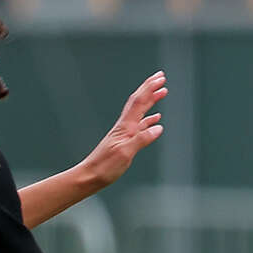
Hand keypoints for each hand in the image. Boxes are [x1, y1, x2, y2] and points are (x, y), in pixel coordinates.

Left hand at [78, 71, 167, 189]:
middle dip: (150, 88)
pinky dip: (149, 119)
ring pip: (140, 111)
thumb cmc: (105, 167)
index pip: (140, 102)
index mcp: (126, 127)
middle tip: (162, 77)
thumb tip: (159, 127)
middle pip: (138, 101)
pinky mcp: (125, 141)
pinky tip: (156, 119)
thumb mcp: (125, 153)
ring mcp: (125, 133)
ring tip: (161, 93)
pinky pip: (140, 125)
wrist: (90, 175)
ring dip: (151, 100)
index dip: (150, 89)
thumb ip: (142, 139)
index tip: (161, 79)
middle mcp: (125, 126)